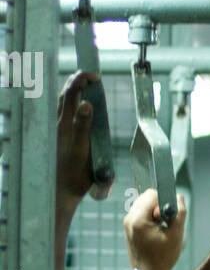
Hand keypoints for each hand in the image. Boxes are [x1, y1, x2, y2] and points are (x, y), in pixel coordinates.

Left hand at [56, 72, 97, 219]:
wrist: (59, 194)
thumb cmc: (74, 177)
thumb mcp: (84, 153)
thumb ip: (83, 126)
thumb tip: (86, 104)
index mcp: (65, 126)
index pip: (72, 93)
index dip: (82, 79)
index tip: (95, 75)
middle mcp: (56, 125)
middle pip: (64, 94)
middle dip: (77, 81)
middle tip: (91, 76)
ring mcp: (54, 131)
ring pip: (60, 103)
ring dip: (72, 91)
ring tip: (83, 86)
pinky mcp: (55, 138)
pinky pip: (60, 113)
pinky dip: (68, 104)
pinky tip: (74, 107)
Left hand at [125, 189, 187, 269]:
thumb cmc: (162, 258)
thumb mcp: (176, 234)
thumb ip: (179, 212)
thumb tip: (179, 197)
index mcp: (138, 220)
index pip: (152, 194)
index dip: (164, 200)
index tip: (169, 215)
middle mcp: (129, 219)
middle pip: (146, 197)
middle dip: (159, 205)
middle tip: (165, 221)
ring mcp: (127, 223)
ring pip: (143, 204)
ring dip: (155, 211)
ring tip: (161, 227)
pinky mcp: (129, 227)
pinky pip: (141, 213)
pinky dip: (150, 217)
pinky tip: (156, 231)